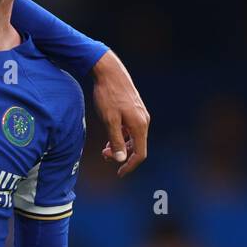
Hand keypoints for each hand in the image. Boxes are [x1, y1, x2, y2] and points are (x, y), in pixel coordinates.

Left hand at [92, 50, 148, 176]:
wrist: (109, 72)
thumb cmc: (108, 95)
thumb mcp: (109, 120)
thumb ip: (116, 141)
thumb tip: (121, 160)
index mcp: (139, 125)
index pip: (140, 154)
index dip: (129, 166)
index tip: (119, 174)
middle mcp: (143, 121)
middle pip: (136, 147)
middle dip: (121, 155)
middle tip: (104, 155)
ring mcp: (140, 115)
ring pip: (133, 138)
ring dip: (120, 146)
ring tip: (105, 148)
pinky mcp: (134, 110)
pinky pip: (130, 130)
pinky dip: (121, 136)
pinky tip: (110, 135)